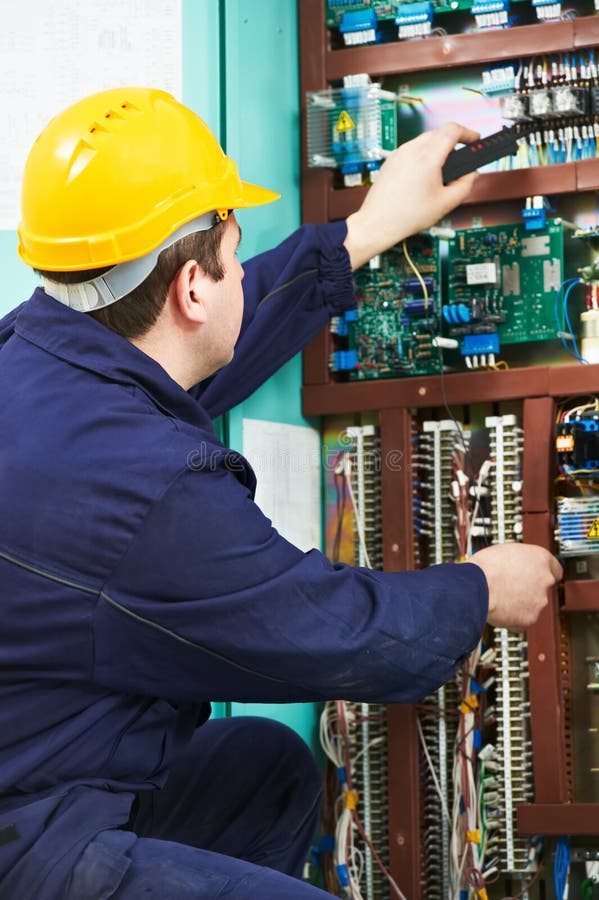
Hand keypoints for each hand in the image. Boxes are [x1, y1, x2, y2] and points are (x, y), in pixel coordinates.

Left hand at [343, 122, 479, 269]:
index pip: (452, 130)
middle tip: (460, 158)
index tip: (474, 139)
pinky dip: (423, 155)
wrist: (378, 223)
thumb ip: (466, 185)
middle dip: (453, 142)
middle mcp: (411, 150)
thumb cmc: (406, 216)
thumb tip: (471, 174)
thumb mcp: (446, 203)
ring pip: (424, 140)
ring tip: (442, 170)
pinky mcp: (391, 160)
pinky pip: (412, 149)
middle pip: (439, 133)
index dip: (467, 133)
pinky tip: (424, 174)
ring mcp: (399, 153)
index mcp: (427, 157)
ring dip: (437, 148)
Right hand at [469, 543, 561, 628]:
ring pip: (533, 604)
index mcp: (541, 558)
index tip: (536, 576)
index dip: (542, 573)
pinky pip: (523, 620)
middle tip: (511, 587)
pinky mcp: (530, 618)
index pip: (555, 568)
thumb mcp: (505, 552)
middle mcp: (545, 579)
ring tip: (501, 597)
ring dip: (521, 603)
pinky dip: (514, 617)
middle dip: (529, 589)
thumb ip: (519, 560)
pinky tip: (501, 609)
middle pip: (543, 588)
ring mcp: (539, 601)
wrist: (475, 588)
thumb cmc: (484, 568)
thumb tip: (517, 564)